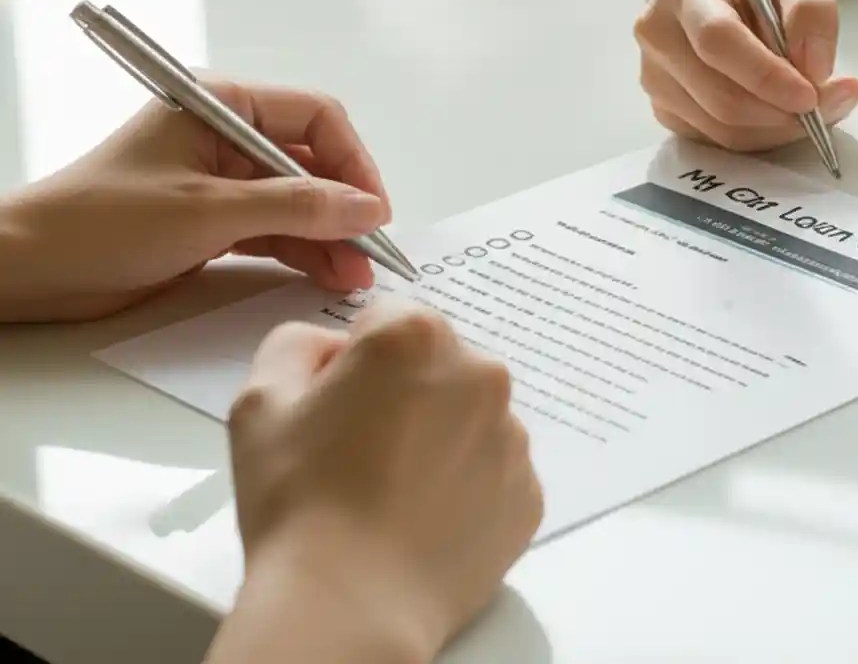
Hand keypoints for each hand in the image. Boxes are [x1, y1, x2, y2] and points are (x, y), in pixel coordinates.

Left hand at [0, 81, 390, 322]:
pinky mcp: (215, 224)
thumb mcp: (210, 210)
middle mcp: (226, 138)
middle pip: (311, 164)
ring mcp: (222, 183)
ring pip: (298, 204)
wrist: (34, 268)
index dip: (352, 162)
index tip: (373, 209)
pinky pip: (276, 232)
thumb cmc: (105, 221)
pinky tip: (328, 275)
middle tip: (372, 252)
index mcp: (220, 107)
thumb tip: (367, 209)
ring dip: (329, 237)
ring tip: (355, 276)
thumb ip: (296, 207)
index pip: (314, 118)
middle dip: (345, 207)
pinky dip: (304, 252)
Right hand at [218, 298, 542, 660]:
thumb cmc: (300, 504)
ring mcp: (512, 438)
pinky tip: (422, 520)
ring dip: (438, 440)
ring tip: (390, 495)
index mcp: (416, 337)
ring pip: (469, 419)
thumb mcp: (259, 400)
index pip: (385, 322)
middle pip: (437, 366)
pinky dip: (464, 488)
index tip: (335, 409)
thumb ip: (297, 344)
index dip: (352, 364)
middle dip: (403, 395)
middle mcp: (480, 375)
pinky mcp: (528, 494)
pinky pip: (492, 474)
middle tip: (359, 454)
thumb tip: (333, 349)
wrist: (349, 605)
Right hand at [635, 0, 857, 151]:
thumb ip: (812, 12)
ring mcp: (656, 78)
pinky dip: (760, 136)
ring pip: (722, 128)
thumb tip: (814, 71)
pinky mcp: (665, 111)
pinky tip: (779, 113)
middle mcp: (658, 35)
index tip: (808, 96)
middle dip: (779, 112)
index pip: (718, 41)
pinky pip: (719, 142)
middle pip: (719, 97)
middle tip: (825, 107)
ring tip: (811, 110)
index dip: (765, 76)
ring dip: (776, 129)